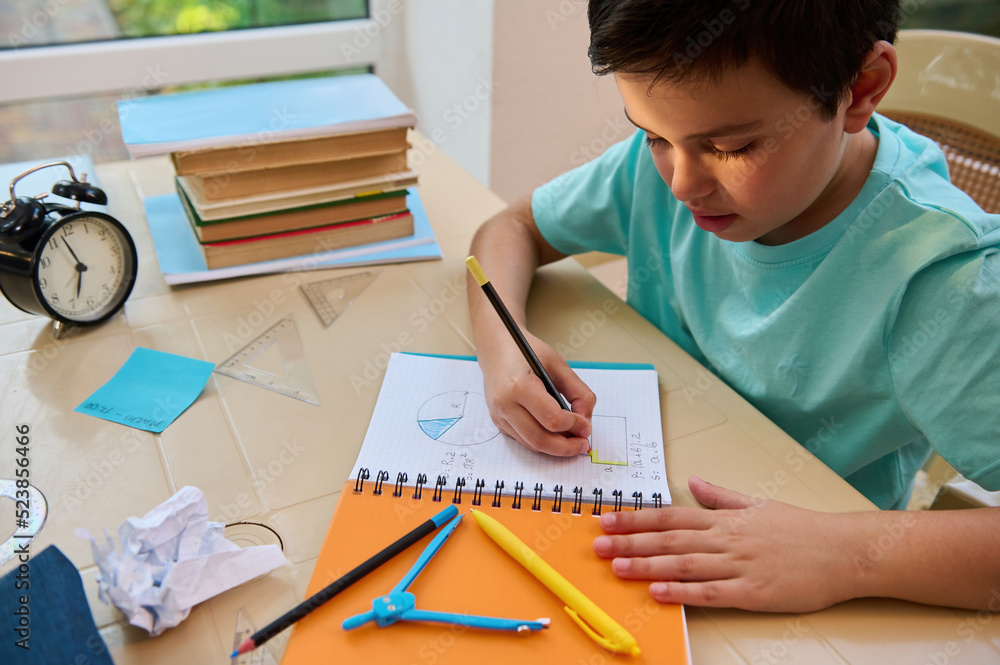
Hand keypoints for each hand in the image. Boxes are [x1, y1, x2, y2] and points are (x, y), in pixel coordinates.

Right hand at [479, 330, 595, 455]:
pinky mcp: (498, 422)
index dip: (574, 426)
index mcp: (520, 386)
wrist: (495, 348)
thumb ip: (578, 392)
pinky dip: (543, 442)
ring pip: (532, 444)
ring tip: (573, 441)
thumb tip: (586, 421)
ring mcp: (499, 415)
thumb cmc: (526, 352)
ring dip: (555, 448)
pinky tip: (556, 435)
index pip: (552, 419)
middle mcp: (505, 404)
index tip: (586, 426)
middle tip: (583, 444)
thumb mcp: (558, 365)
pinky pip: (524, 440)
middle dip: (566, 447)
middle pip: (540, 439)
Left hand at [593, 476, 859, 611]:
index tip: (607, 518)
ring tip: (616, 566)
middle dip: (630, 541)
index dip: (636, 518)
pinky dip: (682, 592)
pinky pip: (710, 592)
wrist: (844, 551)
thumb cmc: (803, 529)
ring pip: (683, 564)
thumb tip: (695, 483)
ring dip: (646, 565)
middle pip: (668, 540)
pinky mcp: (753, 591)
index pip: (670, 517)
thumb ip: (722, 496)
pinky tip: (658, 592)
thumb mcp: (758, 503)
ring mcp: (738, 565)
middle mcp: (726, 539)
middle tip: (598, 544)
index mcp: (725, 519)